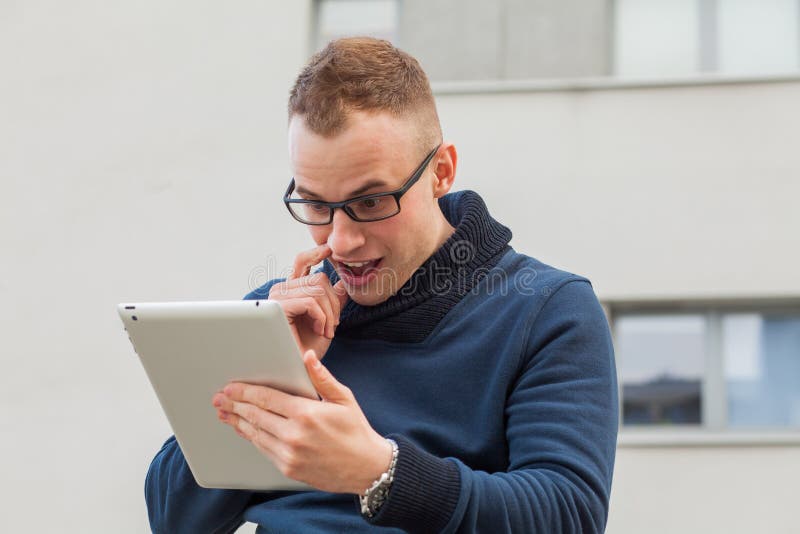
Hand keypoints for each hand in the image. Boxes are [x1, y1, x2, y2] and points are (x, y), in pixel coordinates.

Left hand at [212, 350, 392, 493]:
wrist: (367, 468)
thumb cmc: (356, 431)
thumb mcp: (343, 399)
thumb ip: (321, 378)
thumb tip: (307, 357)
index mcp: (307, 414)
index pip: (267, 399)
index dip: (246, 392)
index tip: (231, 387)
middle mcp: (294, 435)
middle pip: (256, 416)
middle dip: (235, 405)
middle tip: (219, 399)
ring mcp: (290, 454)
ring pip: (256, 434)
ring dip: (238, 422)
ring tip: (225, 413)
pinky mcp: (289, 469)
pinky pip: (264, 449)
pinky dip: (252, 437)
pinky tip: (245, 430)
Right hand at [268, 244, 347, 358]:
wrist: (301, 368)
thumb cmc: (310, 347)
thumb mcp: (327, 318)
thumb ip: (333, 299)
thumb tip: (342, 282)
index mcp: (291, 290)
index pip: (302, 262)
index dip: (316, 253)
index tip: (328, 249)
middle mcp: (281, 290)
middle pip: (319, 278)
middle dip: (333, 303)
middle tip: (331, 326)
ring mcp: (278, 297)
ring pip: (317, 289)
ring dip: (329, 313)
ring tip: (325, 330)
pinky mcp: (278, 307)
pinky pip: (311, 302)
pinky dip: (322, 317)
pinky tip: (320, 331)